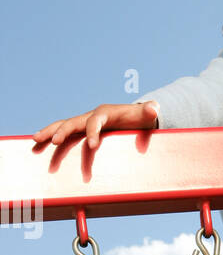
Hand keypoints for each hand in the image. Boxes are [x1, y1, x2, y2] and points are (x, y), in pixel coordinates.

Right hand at [33, 101, 159, 149]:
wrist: (135, 119)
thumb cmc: (141, 119)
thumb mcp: (146, 116)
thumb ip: (149, 111)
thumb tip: (155, 107)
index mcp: (106, 113)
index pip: (95, 121)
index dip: (93, 132)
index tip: (92, 146)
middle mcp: (91, 116)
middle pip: (73, 122)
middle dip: (62, 131)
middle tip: (53, 142)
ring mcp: (84, 124)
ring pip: (63, 126)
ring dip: (49, 132)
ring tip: (35, 141)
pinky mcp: (82, 132)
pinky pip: (64, 134)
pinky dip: (51, 137)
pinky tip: (38, 147)